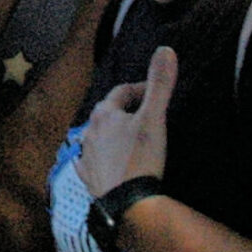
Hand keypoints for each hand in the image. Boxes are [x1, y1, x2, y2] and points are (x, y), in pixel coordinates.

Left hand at [76, 45, 175, 195]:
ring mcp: (87, 155)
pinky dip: (92, 158)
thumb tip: (166, 49)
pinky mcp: (88, 177)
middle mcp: (90, 131)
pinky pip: (86, 162)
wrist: (128, 202)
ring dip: (108, 132)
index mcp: (105, 114)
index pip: (121, 92)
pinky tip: (92, 161)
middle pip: (106, 113)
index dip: (139, 88)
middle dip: (122, 109)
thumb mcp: (154, 118)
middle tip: (141, 111)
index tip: (154, 91)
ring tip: (123, 135)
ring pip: (94, 136)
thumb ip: (160, 85)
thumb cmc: (141, 158)